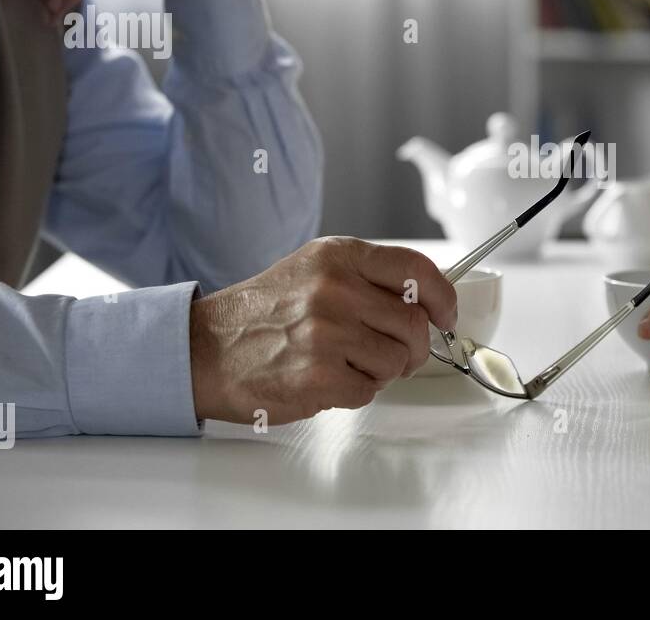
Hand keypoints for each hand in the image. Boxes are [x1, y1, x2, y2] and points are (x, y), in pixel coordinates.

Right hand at [188, 237, 456, 425]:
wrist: (204, 349)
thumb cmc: (263, 313)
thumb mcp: (314, 270)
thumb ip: (367, 278)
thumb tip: (425, 300)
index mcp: (339, 257)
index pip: (417, 271)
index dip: (443, 298)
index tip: (445, 316)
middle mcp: (335, 289)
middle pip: (413, 324)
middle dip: (412, 348)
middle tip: (394, 355)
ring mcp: (327, 332)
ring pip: (395, 361)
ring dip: (381, 371)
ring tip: (346, 364)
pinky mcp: (318, 375)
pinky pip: (368, 391)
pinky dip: (355, 391)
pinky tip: (325, 379)